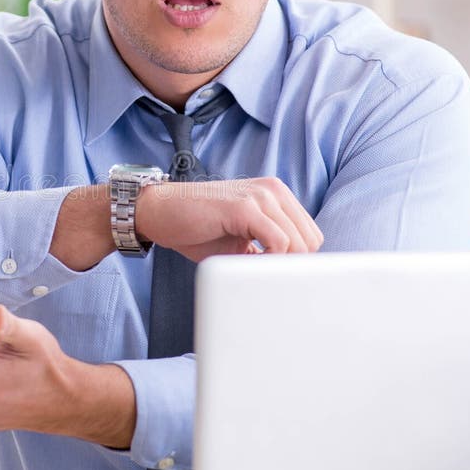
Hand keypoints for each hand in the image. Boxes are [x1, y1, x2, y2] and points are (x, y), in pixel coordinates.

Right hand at [137, 177, 322, 260]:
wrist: (158, 212)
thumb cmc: (197, 228)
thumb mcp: (242, 238)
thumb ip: (269, 249)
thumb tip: (292, 278)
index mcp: (276, 195)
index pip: (310, 235)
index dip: (296, 262)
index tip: (274, 277)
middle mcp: (273, 190)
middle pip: (310, 241)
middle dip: (291, 266)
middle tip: (263, 279)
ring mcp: (260, 196)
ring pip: (299, 243)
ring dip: (279, 266)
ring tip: (252, 273)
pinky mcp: (244, 207)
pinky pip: (279, 242)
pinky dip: (269, 262)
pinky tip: (247, 266)